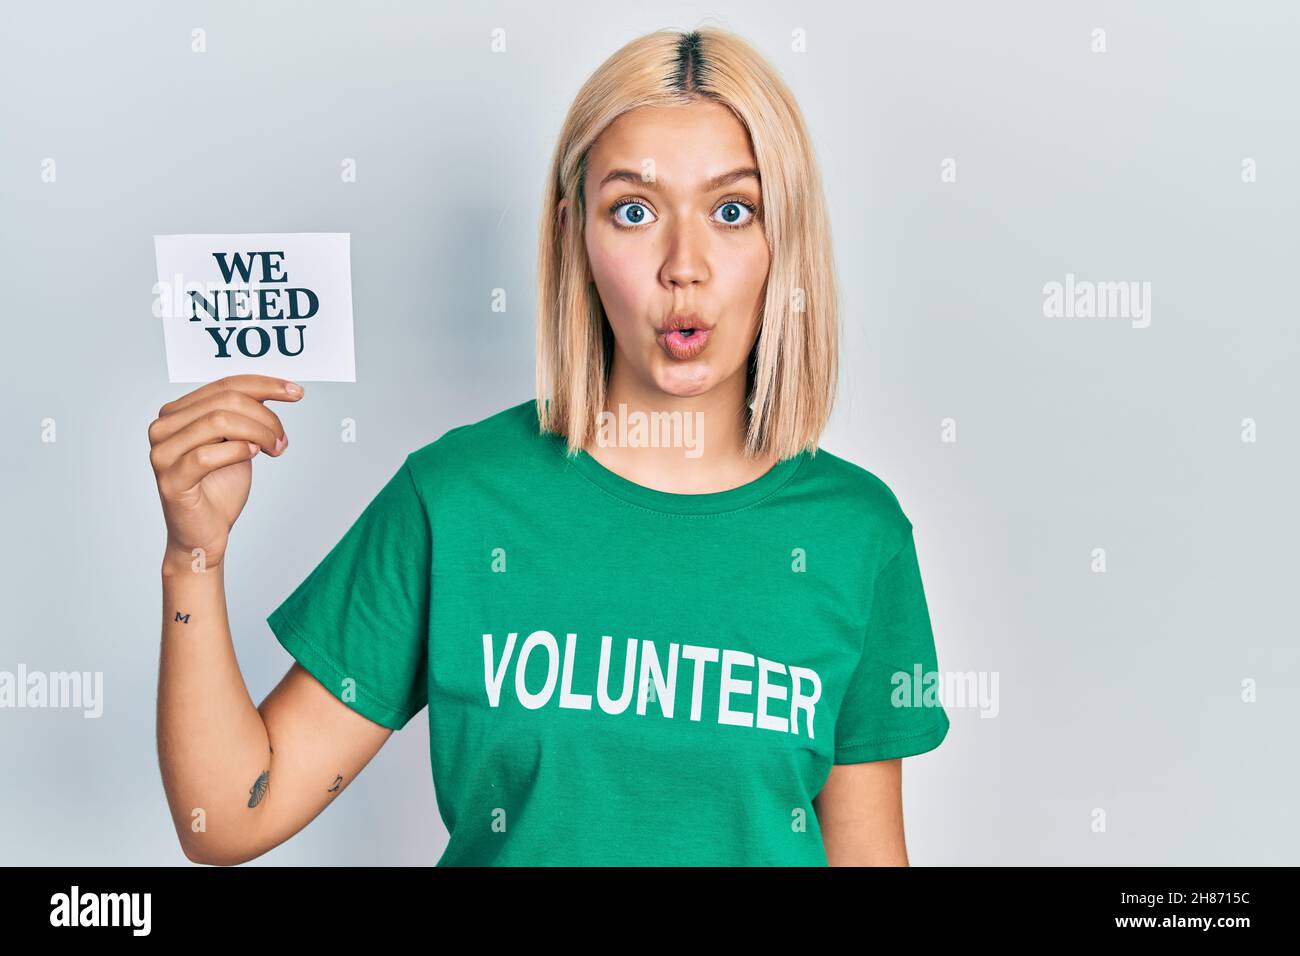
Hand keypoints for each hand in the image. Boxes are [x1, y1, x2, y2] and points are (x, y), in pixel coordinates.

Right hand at [149, 375, 303, 571]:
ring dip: (258, 433)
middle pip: (225, 401)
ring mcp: (162, 453)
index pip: (225, 384)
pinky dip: (238, 451)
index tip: (297, 392)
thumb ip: (245, 414)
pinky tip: (253, 455)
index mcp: (177, 412)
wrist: (205, 534)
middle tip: (283, 439)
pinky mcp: (170, 479)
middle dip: (265, 417)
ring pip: (218, 422)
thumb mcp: (238, 441)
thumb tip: (273, 389)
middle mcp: (163, 427)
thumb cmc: (220, 487)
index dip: (265, 385)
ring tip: (275, 449)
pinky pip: (207, 455)